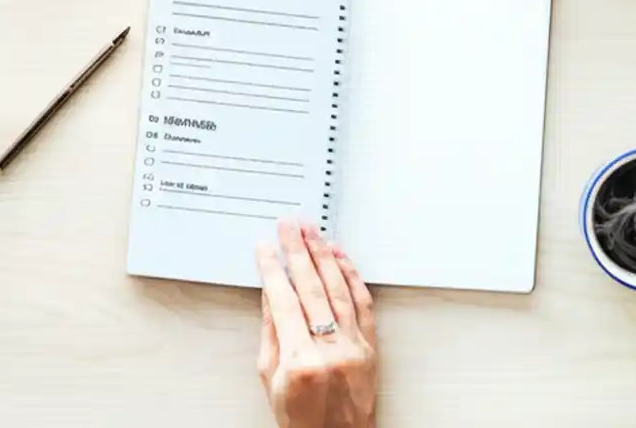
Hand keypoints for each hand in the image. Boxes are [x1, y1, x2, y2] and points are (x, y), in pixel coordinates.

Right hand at [256, 221, 377, 427]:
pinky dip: (352, 276)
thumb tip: (270, 294)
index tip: (265, 248)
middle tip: (289, 226)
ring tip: (313, 232)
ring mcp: (354, 347)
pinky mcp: (370, 347)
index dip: (273, 269)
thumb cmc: (301, 420)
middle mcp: (331, 349)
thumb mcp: (270, 379)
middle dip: (298, 251)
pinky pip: (362, 304)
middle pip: (312, 287)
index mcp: (301, 360)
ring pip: (339, 289)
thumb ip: (271, 332)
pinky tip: (340, 257)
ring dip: (324, 255)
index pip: (283, 300)